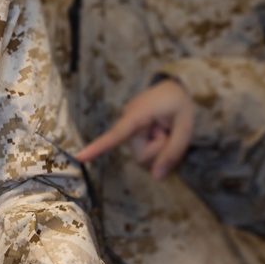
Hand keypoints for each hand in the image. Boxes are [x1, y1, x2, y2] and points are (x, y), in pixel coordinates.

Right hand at [76, 79, 193, 179]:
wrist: (179, 85)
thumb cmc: (182, 104)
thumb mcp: (185, 128)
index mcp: (138, 115)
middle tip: (169, 133)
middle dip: (158, 151)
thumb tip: (156, 178)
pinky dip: (154, 145)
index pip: (116, 134)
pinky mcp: (133, 129)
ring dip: (157, 148)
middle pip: (140, 155)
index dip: (98, 147)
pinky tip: (161, 132)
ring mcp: (130, 125)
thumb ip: (172, 152)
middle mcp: (128, 120)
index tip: (80, 157)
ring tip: (166, 130)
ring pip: (141, 154)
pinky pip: (142, 148)